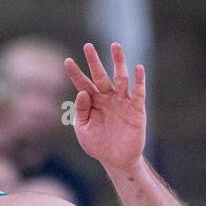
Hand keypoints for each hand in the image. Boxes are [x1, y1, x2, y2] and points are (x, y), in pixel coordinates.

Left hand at [63, 42, 145, 171]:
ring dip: (118, 62)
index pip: (82, 84)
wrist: (116, 159)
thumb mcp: (84, 129)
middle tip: (87, 46)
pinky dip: (139, 80)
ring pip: (120, 78)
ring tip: (115, 46)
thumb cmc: (97, 144)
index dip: (75, 73)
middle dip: (94, 61)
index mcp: (92, 102)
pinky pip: (138, 92)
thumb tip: (82, 92)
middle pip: (100, 75)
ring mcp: (122, 101)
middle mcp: (107, 97)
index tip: (67, 61)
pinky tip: (137, 68)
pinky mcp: (136, 108)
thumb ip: (81, 111)